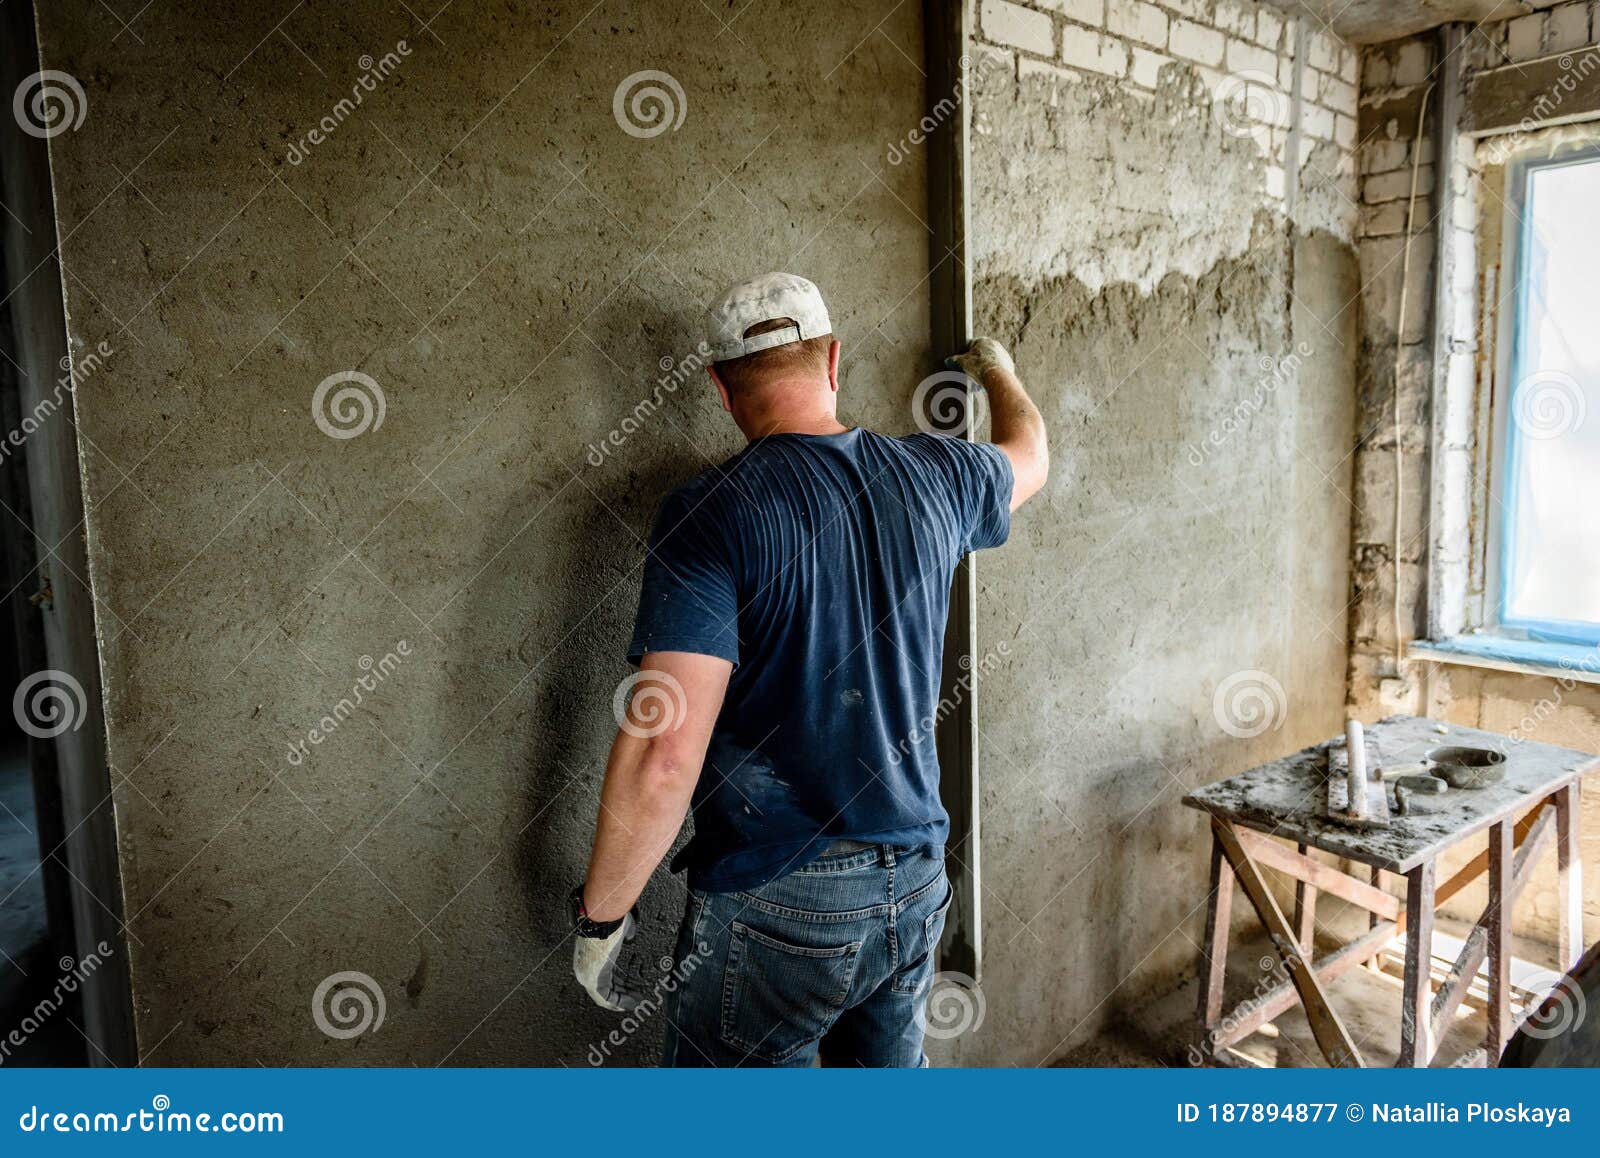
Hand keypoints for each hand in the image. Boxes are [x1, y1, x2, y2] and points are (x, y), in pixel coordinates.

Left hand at [571, 885, 641, 1011]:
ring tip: (637, 1002)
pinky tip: (630, 1003)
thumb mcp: (618, 928)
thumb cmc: (607, 919)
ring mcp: (588, 976)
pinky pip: (606, 998)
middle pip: (605, 986)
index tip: (630, 985)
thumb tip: (631, 937)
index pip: (605, 973)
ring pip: (606, 994)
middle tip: (636, 995)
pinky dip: (618, 1002)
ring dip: (622, 1000)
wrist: (600, 919)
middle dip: (622, 992)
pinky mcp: (594, 980)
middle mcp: (585, 968)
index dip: (619, 981)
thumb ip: (625, 935)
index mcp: (589, 956)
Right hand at [944, 337, 1014, 385]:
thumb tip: (949, 360)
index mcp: (983, 341)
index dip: (964, 354)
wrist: (997, 377)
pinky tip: (986, 382)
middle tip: (968, 373)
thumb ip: (955, 360)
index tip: (961, 363)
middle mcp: (995, 345)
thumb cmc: (979, 367)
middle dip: (974, 364)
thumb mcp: (962, 363)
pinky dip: (992, 375)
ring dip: (982, 370)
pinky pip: (997, 370)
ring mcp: (1003, 355)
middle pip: (981, 354)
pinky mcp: (1009, 365)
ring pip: (989, 362)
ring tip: (976, 381)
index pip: (971, 344)